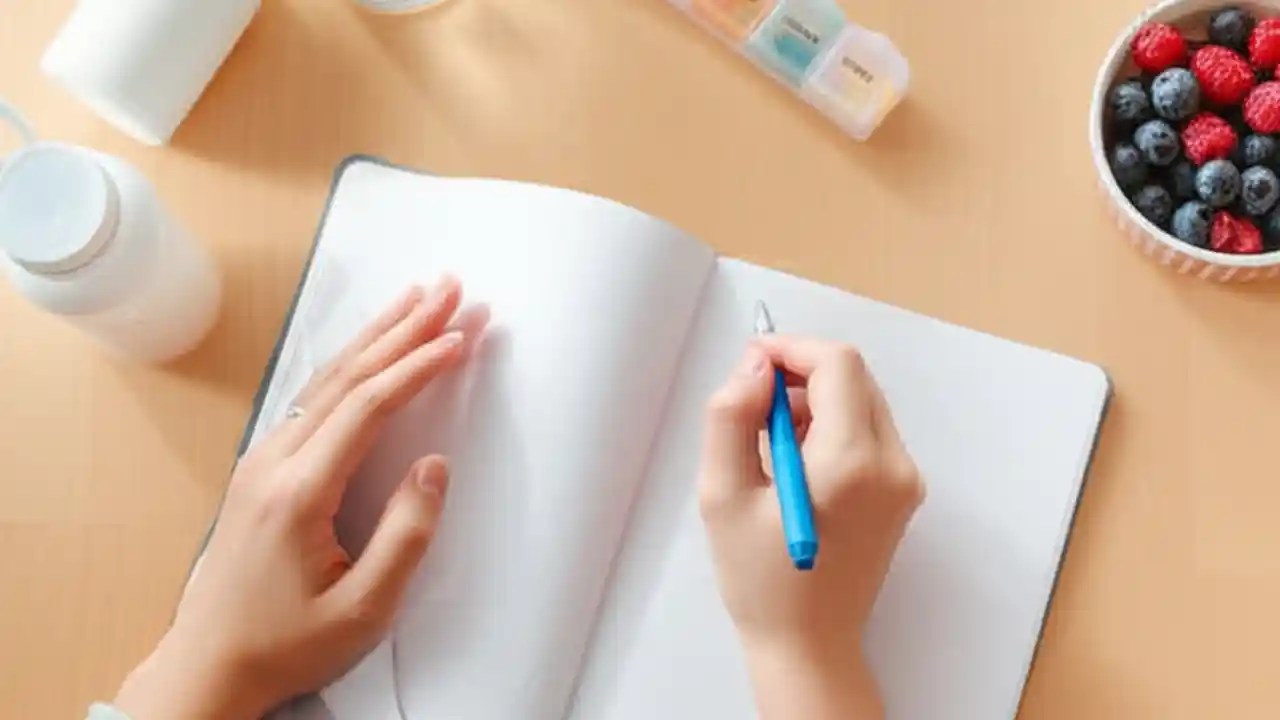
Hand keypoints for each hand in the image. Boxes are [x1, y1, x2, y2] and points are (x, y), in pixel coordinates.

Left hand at [113, 278, 488, 719]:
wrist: (210, 665)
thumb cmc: (284, 644)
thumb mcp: (362, 609)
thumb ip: (406, 535)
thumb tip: (434, 466)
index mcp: (299, 492)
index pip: (366, 407)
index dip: (417, 367)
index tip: (460, 337)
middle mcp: (274, 462)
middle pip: (346, 376)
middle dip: (404, 328)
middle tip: (450, 289)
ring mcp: (263, 461)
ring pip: (325, 380)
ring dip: (376, 336)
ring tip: (418, 299)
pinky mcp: (262, 469)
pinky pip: (312, 398)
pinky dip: (351, 364)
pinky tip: (370, 351)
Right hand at [699, 336, 924, 719]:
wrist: (808, 644)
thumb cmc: (761, 581)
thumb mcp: (723, 495)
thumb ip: (730, 417)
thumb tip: (753, 365)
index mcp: (851, 461)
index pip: (837, 364)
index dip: (791, 349)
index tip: (752, 363)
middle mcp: (892, 464)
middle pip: (854, 376)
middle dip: (801, 375)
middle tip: (753, 406)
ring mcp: (905, 479)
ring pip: (862, 400)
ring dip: (815, 401)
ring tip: (769, 446)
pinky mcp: (903, 491)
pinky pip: (869, 430)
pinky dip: (832, 427)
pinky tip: (795, 464)